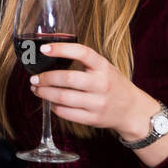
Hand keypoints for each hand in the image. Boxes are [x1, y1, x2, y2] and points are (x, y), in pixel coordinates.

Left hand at [28, 41, 159, 141]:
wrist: (133, 110)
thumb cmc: (113, 85)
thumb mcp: (105, 68)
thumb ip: (84, 62)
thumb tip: (50, 56)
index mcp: (104, 67)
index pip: (83, 53)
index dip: (62, 49)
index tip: (44, 49)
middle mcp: (102, 84)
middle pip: (67, 78)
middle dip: (45, 78)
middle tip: (34, 78)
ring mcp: (98, 103)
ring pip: (62, 97)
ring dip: (44, 93)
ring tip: (37, 90)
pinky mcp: (93, 119)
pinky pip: (65, 113)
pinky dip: (53, 107)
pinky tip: (51, 102)